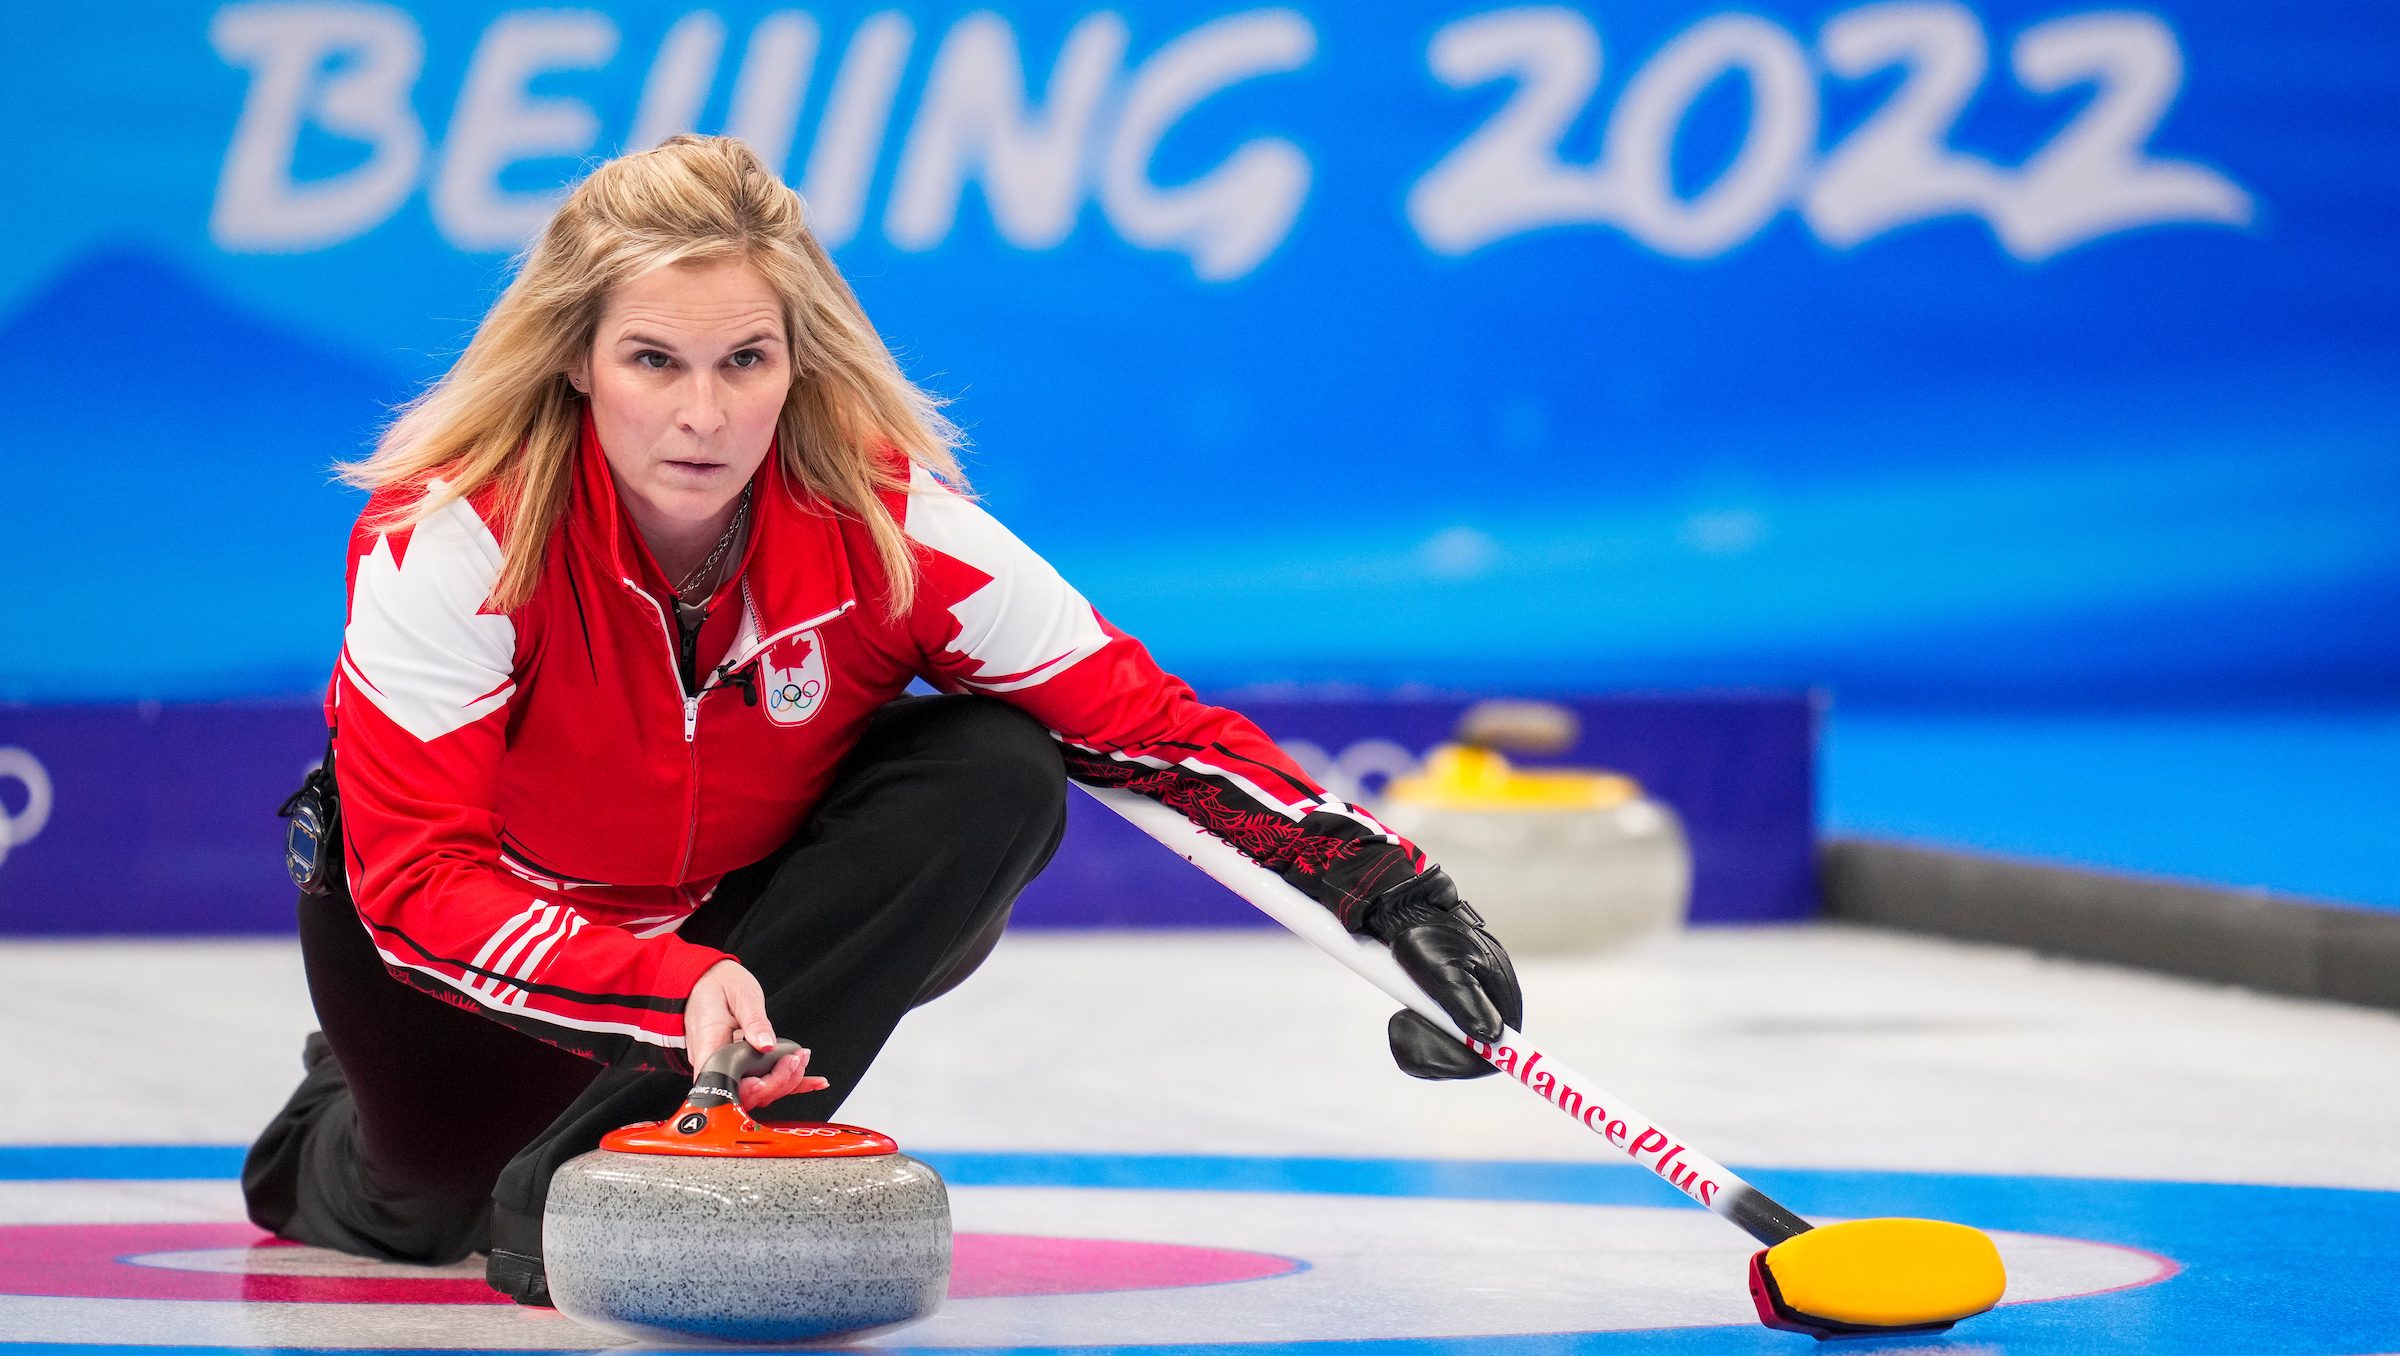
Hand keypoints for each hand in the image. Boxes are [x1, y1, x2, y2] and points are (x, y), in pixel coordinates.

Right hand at [683, 960, 830, 1107]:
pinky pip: (763, 1080)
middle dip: (776, 1084)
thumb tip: (767, 1045)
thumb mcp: (741, 996)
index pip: (723, 1084)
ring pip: (756, 1090)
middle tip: (796, 1060)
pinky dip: (789, 1082)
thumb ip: (754, 1022)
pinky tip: (812, 1082)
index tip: (770, 1078)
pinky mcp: (738, 1064)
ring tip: (802, 1059)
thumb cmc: (718, 985)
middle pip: (744, 1093)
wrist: (707, 979)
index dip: (748, 1090)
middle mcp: (713, 1063)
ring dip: (785, 1081)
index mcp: (708, 1046)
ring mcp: (725, 1066)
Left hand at [1357, 868, 1523, 1079]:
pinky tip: (1404, 1014)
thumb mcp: (1446, 970)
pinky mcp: (1450, 1013)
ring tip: (1401, 1015)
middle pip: (1472, 1057)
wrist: (1405, 915)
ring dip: (1419, 1039)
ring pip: (1448, 1052)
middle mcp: (1492, 1008)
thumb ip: (1468, 1004)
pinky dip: (1415, 1033)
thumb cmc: (1428, 936)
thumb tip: (1492, 1039)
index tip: (1439, 1059)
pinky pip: (1435, 1041)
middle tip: (1402, 1023)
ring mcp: (1470, 1011)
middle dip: (1433, 1048)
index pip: (1503, 1049)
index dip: (1473, 1062)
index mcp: (1501, 996)